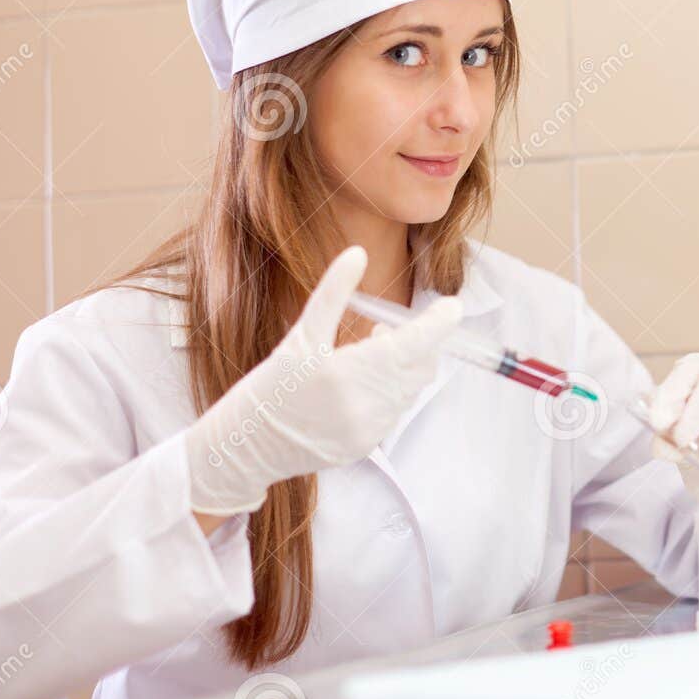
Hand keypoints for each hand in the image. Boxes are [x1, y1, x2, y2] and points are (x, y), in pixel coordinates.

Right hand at [183, 246, 465, 514]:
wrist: (245, 445)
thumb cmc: (270, 385)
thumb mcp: (300, 335)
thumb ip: (333, 292)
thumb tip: (357, 252)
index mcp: (351, 371)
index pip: (416, 343)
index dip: (440, 322)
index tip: (453, 307)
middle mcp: (366, 404)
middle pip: (421, 367)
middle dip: (416, 345)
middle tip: (383, 332)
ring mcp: (368, 429)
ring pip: (409, 391)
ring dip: (401, 369)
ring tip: (366, 357)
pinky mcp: (365, 447)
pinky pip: (394, 414)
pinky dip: (387, 395)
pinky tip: (358, 388)